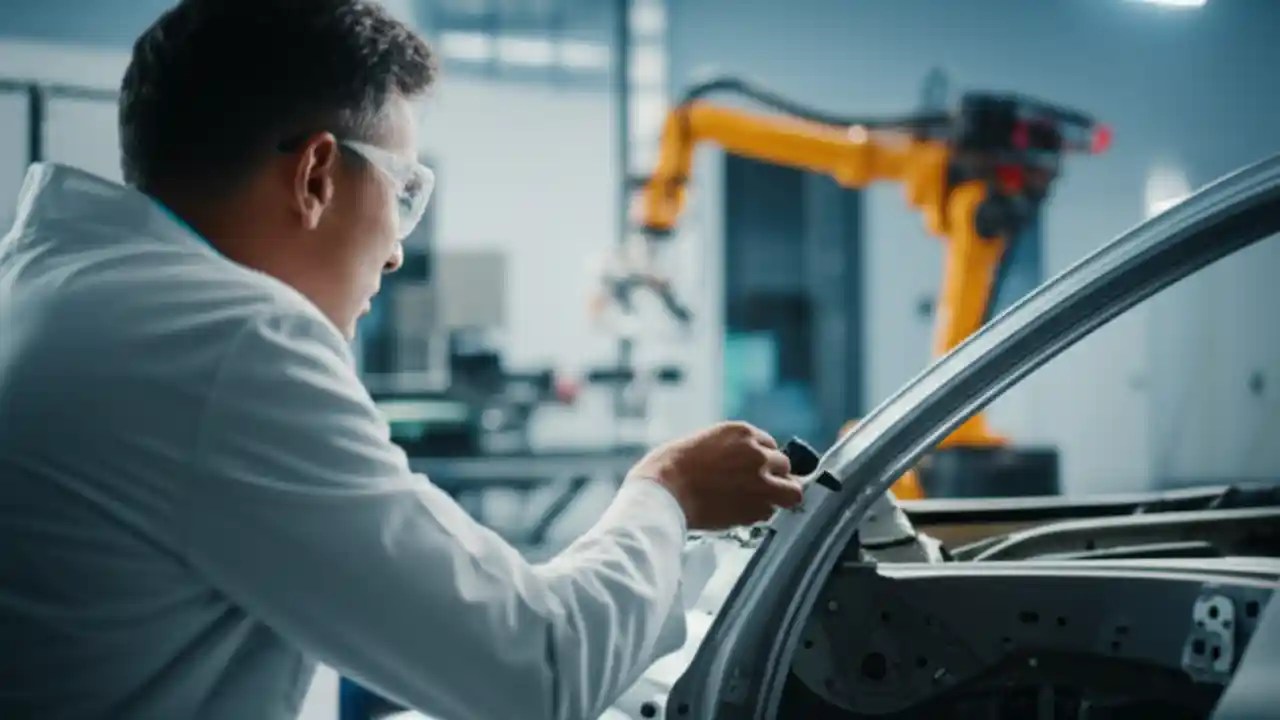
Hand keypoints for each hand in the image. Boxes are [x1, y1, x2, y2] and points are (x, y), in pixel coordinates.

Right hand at [628, 421, 803, 530]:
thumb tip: (741, 463)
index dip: (761, 459)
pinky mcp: (757, 506)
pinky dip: (761, 514)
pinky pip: (772, 512)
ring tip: (762, 503)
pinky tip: (741, 513)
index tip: (752, 470)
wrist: (663, 492)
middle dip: (772, 476)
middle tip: (756, 487)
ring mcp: (761, 480)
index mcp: (742, 432)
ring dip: (779, 496)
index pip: (769, 445)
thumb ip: (730, 449)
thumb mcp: (704, 442)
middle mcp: (757, 453)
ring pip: (792, 491)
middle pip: (784, 464)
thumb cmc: (671, 467)